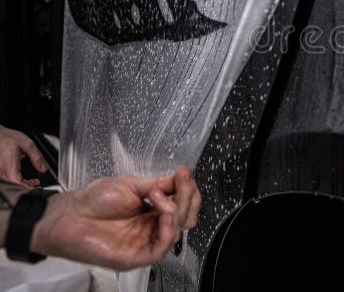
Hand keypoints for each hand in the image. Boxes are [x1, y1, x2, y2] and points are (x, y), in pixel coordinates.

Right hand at [0, 126, 47, 185]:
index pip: (18, 182)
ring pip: (10, 182)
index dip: (28, 185)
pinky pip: (6, 177)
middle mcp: (2, 171)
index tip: (36, 183)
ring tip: (28, 179)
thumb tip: (43, 168)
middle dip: (26, 185)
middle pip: (14, 184)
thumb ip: (37, 157)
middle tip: (34, 181)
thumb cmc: (8, 138)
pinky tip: (19, 175)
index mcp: (10, 166)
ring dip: (20, 182)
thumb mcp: (27, 144)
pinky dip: (14, 179)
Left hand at [32, 168, 200, 270]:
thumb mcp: (131, 184)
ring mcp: (145, 241)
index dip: (188, 189)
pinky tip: (162, 213)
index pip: (183, 203)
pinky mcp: (137, 256)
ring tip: (156, 195)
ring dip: (175, 210)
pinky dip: (168, 228)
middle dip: (187, 197)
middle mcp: (152, 226)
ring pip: (177, 232)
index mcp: (152, 210)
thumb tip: (182, 176)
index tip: (184, 174)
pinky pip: (162, 248)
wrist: (68, 215)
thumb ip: (159, 183)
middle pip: (186, 217)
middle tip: (179, 182)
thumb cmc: (91, 201)